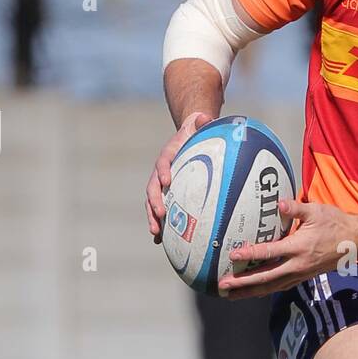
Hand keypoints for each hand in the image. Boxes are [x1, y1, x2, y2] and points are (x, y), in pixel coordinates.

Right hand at [145, 111, 212, 241]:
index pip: (164, 161)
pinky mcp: (167, 194)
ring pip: (153, 202)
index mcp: (170, 154)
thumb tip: (205, 116)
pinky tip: (161, 242)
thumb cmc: (198, 131)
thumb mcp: (201, 124)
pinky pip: (161, 210)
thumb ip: (203, 121)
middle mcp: (162, 170)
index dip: (164, 170)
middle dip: (154, 202)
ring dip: (153, 217)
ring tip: (155, 234)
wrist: (189, 136)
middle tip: (159, 215)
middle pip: (153, 187)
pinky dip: (160, 225)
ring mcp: (162, 184)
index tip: (167, 180)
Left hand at [218, 198, 357, 297]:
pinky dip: (265, 290)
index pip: (269, 252)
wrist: (356, 241)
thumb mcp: (316, 211)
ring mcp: (301, 273)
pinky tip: (255, 291)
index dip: (250, 254)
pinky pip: (281, 286)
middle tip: (224, 285)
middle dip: (243, 283)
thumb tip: (279, 204)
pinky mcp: (304, 277)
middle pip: (266, 278)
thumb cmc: (336, 223)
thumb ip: (295, 208)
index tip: (233, 255)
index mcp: (299, 247)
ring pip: (272, 286)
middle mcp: (298, 265)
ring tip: (232, 295)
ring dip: (251, 291)